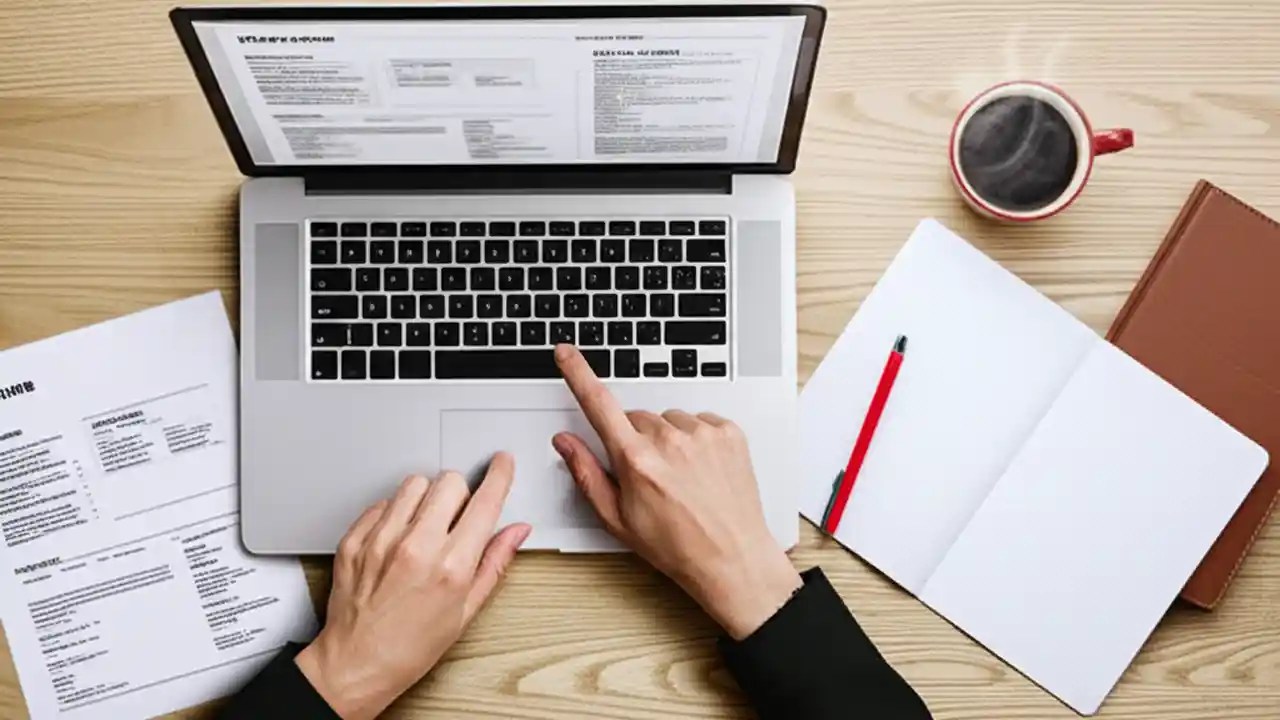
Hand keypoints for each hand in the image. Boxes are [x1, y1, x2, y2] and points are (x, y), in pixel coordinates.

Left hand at [295, 455, 530, 719]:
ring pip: (414, 484)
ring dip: (426, 497)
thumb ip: (494, 563)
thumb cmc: (409, 648)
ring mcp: (381, 541)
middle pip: (450, 481)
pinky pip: (381, 503)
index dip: (499, 476)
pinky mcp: (354, 540)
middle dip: (461, 491)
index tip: (502, 464)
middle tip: (458, 513)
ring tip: (424, 524)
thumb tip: (516, 533)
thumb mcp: (466, 611)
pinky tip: (397, 538)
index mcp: (451, 566)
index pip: (485, 501)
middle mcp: (416, 547)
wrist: (355, 664)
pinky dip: (394, 513)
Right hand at [552, 345, 801, 639]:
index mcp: (636, 460)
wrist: (732, 558)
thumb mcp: (617, 518)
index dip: (577, 373)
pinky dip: (695, 440)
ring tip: (679, 477)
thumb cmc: (676, 545)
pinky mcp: (728, 432)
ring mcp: (702, 432)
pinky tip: (699, 470)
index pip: (597, 403)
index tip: (566, 353)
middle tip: (648, 476)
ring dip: (667, 439)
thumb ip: (586, 473)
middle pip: (635, 418)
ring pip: (667, 419)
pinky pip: (699, 421)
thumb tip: (565, 441)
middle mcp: (669, 439)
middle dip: (634, 439)